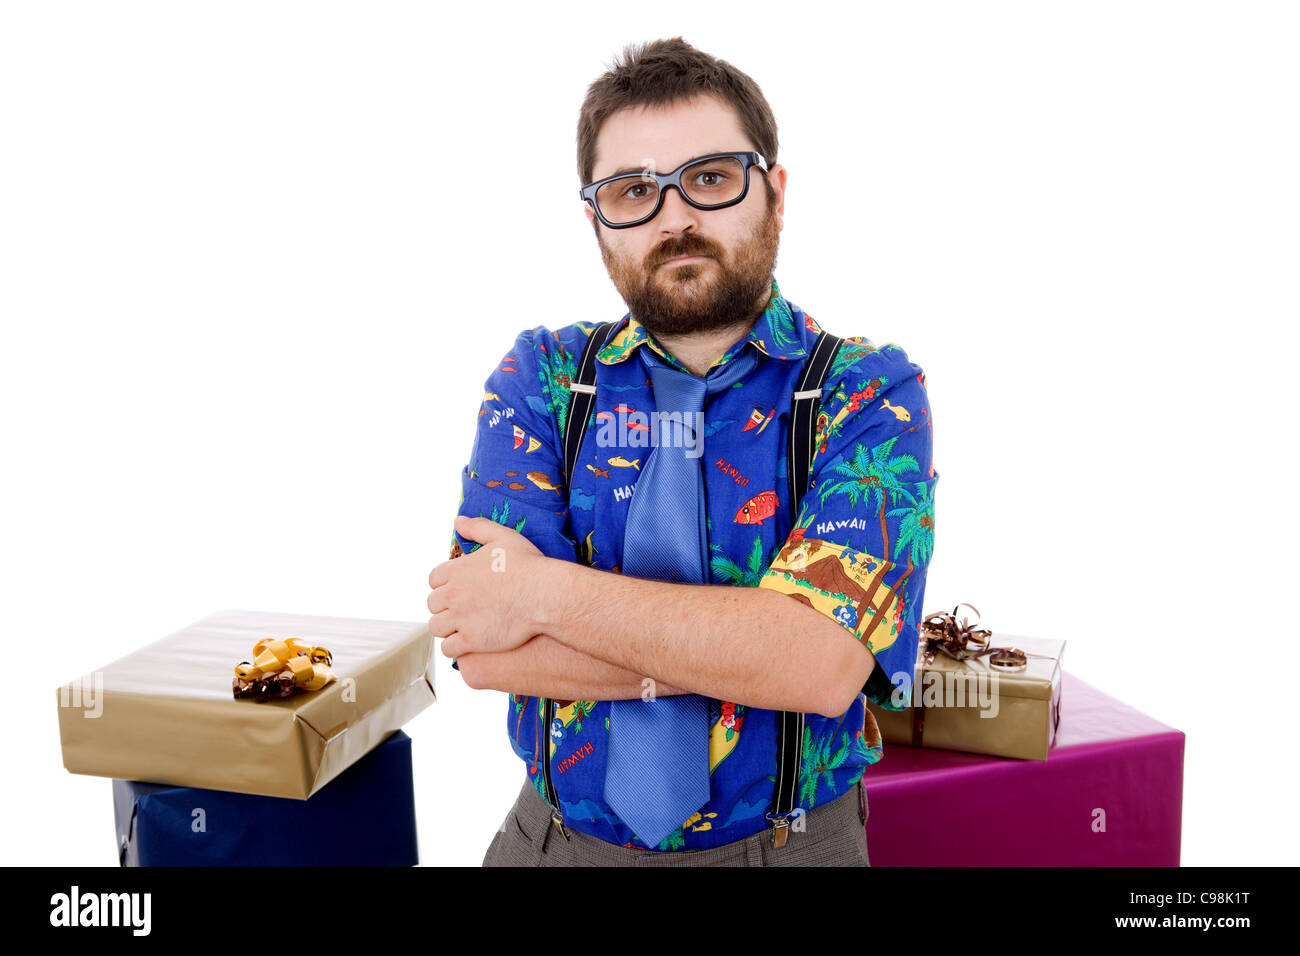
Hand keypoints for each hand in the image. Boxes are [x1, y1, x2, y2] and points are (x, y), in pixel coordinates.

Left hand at [429, 515, 551, 656]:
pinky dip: (454, 647)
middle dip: (444, 606)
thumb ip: (478, 527)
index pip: (434, 579)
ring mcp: (461, 618)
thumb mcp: (503, 537)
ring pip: (436, 627)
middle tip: (461, 609)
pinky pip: (449, 648)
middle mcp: (454, 594)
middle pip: (433, 604)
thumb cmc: (528, 566)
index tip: (458, 589)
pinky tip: (467, 643)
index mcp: (457, 570)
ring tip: (461, 627)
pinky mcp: (472, 640)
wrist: (544, 595)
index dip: (444, 584)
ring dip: (446, 627)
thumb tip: (458, 521)